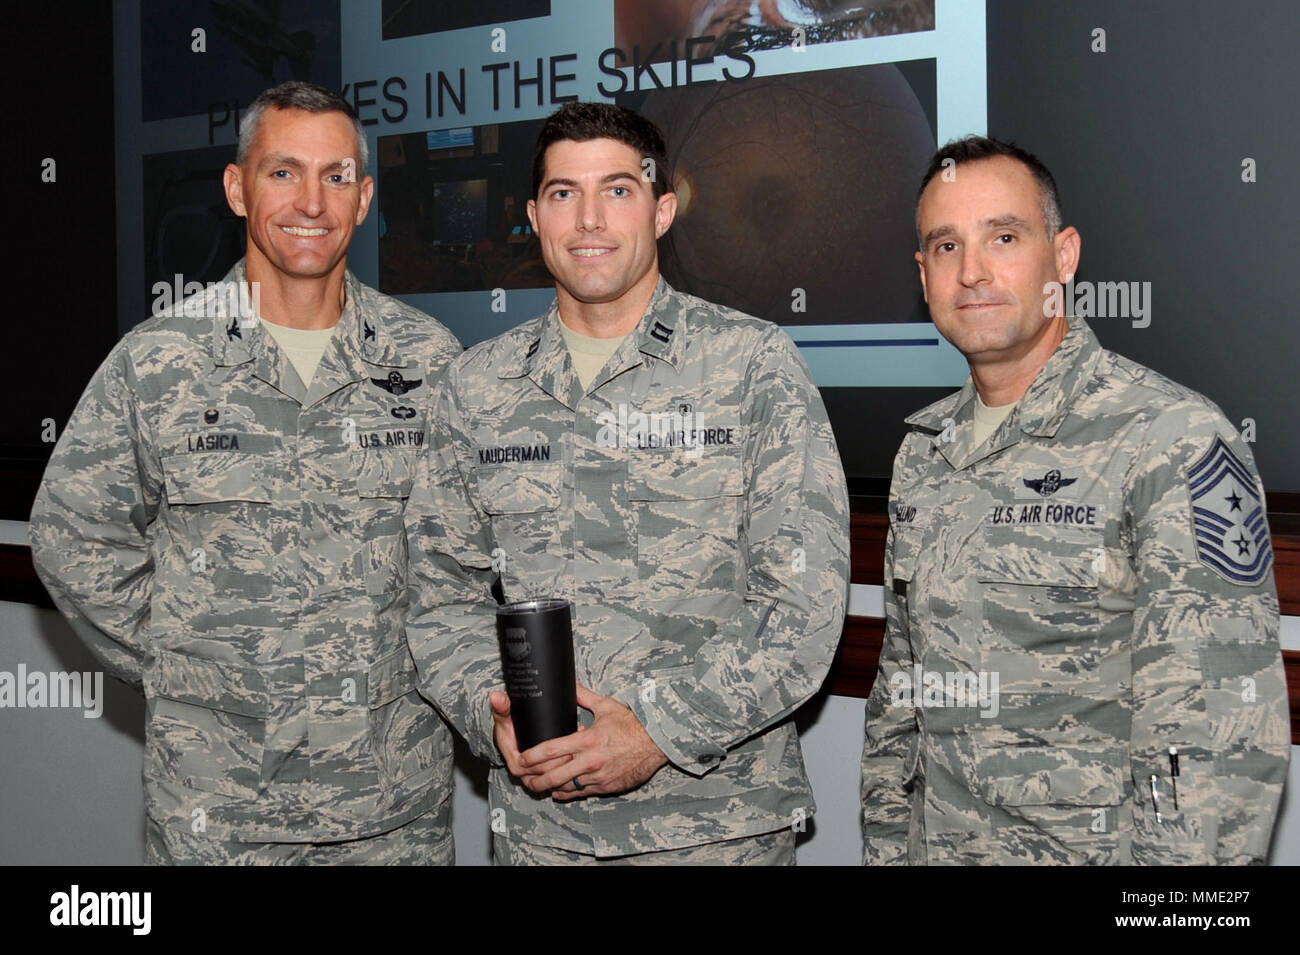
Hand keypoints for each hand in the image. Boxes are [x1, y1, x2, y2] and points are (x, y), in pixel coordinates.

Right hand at [490, 689, 577, 781]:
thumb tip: (495, 696)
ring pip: (556, 777)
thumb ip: (501, 706)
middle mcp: (525, 775)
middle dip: (566, 759)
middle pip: (550, 772)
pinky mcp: (543, 777)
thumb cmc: (507, 727)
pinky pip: (559, 779)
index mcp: (517, 764)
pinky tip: (577, 755)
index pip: (538, 766)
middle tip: (579, 743)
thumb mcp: (504, 716)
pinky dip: (569, 769)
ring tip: (580, 747)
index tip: (567, 743)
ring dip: (569, 764)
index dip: (554, 757)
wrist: (509, 735)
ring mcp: (534, 778)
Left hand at [517, 684, 667, 801]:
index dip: (532, 756)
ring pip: (565, 787)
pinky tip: (559, 791)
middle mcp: (590, 761)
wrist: (657, 743)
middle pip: (553, 776)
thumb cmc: (632, 724)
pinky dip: (567, 792)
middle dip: (535, 779)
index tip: (521, 757)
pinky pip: (581, 793)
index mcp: (587, 740)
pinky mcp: (606, 787)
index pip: (551, 750)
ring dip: (549, 788)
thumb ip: (584, 696)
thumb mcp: (607, 706)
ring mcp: (598, 777)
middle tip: (524, 777)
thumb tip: (569, 682)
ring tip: (537, 785)